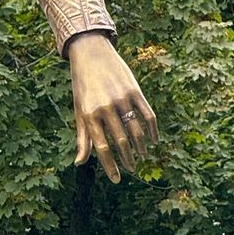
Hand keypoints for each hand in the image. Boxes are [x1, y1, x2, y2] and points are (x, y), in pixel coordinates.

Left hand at [66, 32, 157, 182]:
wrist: (91, 54)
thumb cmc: (83, 87)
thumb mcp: (79, 111)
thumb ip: (82, 137)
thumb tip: (79, 163)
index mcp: (89, 115)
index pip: (101, 147)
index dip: (110, 166)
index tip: (117, 180)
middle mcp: (105, 107)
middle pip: (121, 141)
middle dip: (128, 159)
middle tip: (132, 169)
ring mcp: (121, 98)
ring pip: (136, 130)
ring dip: (141, 147)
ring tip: (142, 156)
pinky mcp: (135, 90)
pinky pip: (148, 115)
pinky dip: (153, 130)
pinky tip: (154, 140)